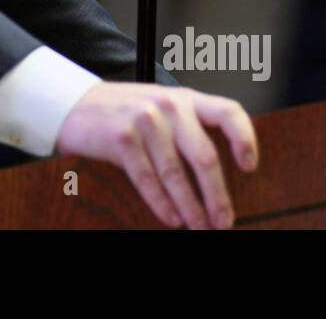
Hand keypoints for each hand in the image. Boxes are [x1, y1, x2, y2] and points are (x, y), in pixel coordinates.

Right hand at [54, 82, 257, 228]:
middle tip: (223, 221)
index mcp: (185, 98)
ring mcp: (144, 120)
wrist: (76, 103)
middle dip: (217, 196)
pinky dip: (162, 204)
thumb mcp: (161, 107)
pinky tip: (171, 218)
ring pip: (176, 174)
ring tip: (199, 227)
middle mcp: (169, 106)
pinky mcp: (122, 138)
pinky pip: (148, 179)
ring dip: (190, 207)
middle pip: (204, 156)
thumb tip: (215, 177)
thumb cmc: (123, 111)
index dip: (245, 139)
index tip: (249, 167)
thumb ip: (187, 127)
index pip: (228, 112)